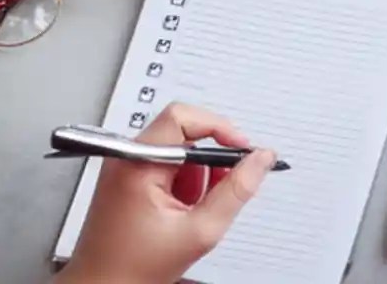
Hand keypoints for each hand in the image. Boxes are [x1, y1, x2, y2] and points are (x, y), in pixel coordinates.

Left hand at [54, 103, 275, 283]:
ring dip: (198, 176)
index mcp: (137, 164)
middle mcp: (126, 158)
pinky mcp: (127, 179)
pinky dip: (184, 184)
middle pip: (184, 134)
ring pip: (180, 151)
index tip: (242, 150)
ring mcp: (124, 168)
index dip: (220, 128)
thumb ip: (236, 190)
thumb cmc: (136, 268)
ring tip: (193, 210)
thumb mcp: (200, 231)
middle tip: (222, 189)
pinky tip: (181, 211)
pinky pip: (168, 166)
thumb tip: (261, 159)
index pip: (183, 118)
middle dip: (210, 162)